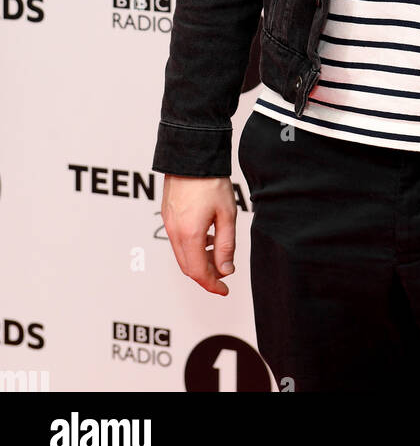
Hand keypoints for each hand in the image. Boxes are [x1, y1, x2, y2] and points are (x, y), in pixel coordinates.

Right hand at [161, 175, 237, 295]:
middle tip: (223, 276)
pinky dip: (192, 247)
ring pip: (182, 254)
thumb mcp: (227, 214)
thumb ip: (226, 245)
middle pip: (188, 267)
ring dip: (199, 260)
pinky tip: (207, 237)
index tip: (224, 290)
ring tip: (218, 253)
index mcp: (190, 235)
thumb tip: (225, 270)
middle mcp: (174, 232)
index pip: (198, 272)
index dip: (212, 285)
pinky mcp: (167, 215)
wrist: (192, 155)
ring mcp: (168, 223)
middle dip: (206, 275)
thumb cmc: (211, 181)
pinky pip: (178, 240)